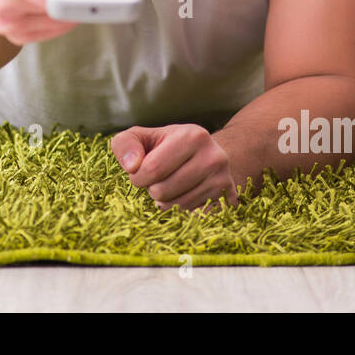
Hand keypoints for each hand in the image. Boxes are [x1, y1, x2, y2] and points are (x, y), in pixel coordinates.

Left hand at [111, 124, 239, 213]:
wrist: (204, 154)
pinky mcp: (228, 201)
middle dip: (152, 189)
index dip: (138, 176)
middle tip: (158, 179)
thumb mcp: (142, 136)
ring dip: (165, 202)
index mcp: (193, 136)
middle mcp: (214, 157)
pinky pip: (192, 218)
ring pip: (176, 208)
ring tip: (171, 186)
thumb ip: (126, 144)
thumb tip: (132, 166)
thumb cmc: (166, 146)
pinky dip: (181, 212)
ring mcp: (223, 181)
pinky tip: (183, 196)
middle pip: (163, 191)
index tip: (140, 172)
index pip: (152, 169)